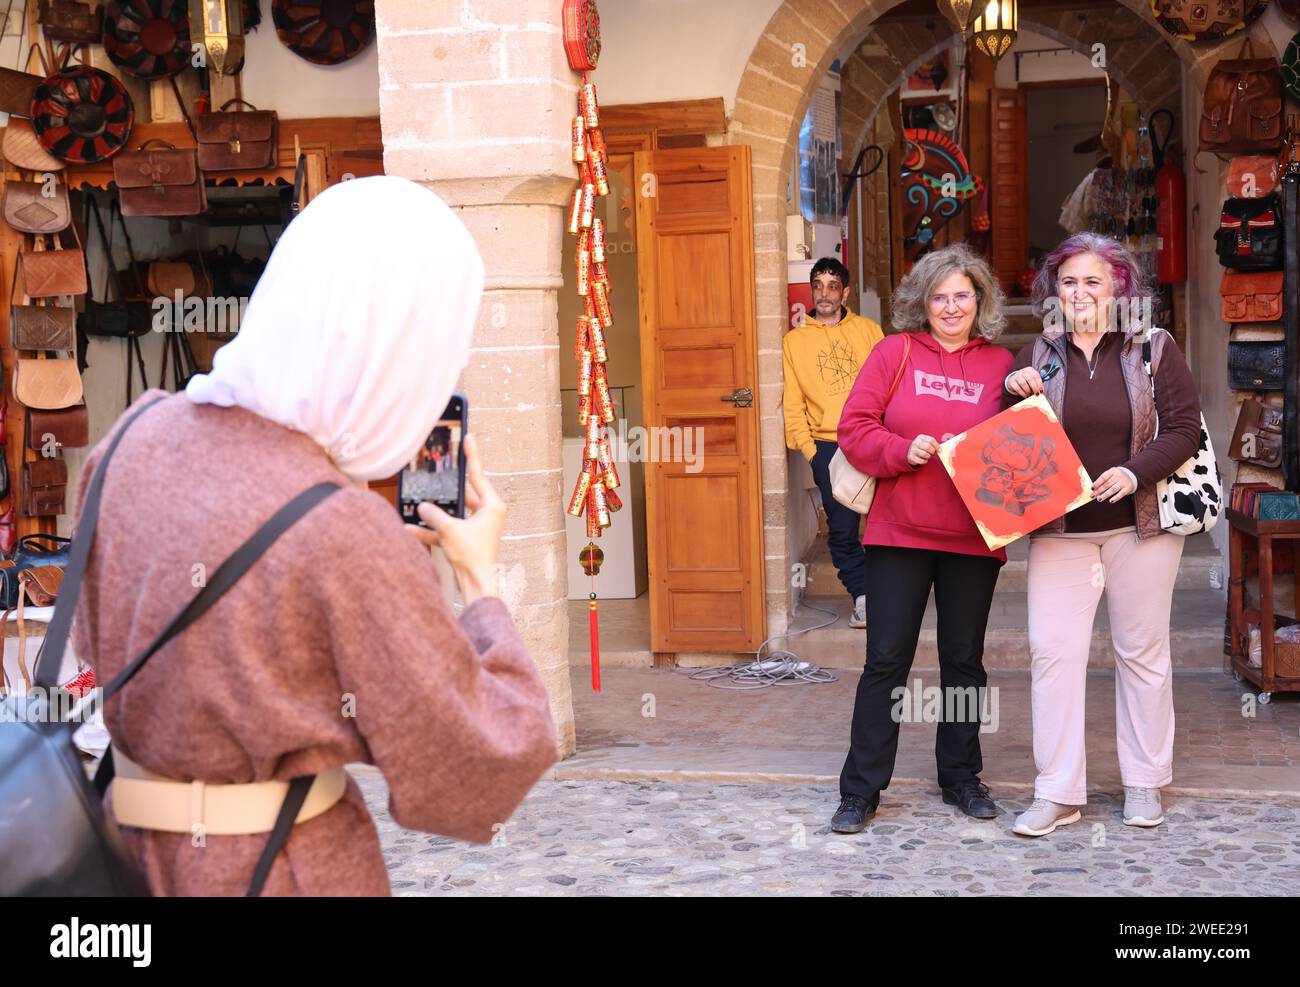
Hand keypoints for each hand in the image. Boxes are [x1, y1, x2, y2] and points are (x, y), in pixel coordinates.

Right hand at [405, 433, 504, 602]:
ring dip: (434, 513)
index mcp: (491, 506)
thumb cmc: (473, 557)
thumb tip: (422, 507)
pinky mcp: (466, 540)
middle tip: (437, 471)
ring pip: (451, 513)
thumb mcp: (449, 530)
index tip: (468, 437)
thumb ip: (434, 514)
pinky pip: (446, 529)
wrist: (476, 585)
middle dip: (445, 490)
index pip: (478, 475)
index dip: (471, 455)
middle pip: (463, 494)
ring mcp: (476, 527)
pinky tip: (410, 529)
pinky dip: (431, 530)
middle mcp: (486, 514)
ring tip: (416, 505)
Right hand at [907, 433, 938, 466]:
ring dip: (928, 456)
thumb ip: (933, 444)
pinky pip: (921, 461)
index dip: (937, 446)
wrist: (909, 451)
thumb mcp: (926, 441)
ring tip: (928, 456)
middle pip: (928, 447)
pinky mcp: (911, 457)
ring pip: (925, 454)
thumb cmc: (921, 447)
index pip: (931, 440)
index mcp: (921, 437)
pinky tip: (924, 459)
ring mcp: (913, 450)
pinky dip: (925, 461)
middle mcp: (916, 442)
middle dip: (932, 451)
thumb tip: (940, 450)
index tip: (939, 450)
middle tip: (932, 453)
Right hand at [1005, 367, 1044, 397]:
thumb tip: (1041, 390)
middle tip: (1036, 394)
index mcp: (1030, 370)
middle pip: (1030, 379)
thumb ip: (1037, 382)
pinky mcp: (1012, 382)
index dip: (1040, 384)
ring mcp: (1016, 376)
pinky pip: (1017, 388)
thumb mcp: (1032, 379)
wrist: (1013, 379)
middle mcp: (1023, 371)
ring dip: (1028, 390)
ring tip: (1030, 395)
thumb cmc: (1026, 380)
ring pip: (1023, 383)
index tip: (1041, 391)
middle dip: (1034, 388)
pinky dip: (1022, 393)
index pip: (1036, 376)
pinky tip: (1025, 395)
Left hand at [1092, 467, 1137, 503]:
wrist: (1132, 476)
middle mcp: (1119, 475)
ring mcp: (1124, 482)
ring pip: (1113, 489)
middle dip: (1099, 491)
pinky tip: (1111, 501)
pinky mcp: (1128, 488)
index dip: (1097, 483)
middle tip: (1092, 496)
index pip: (1103, 477)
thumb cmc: (1117, 477)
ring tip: (1099, 499)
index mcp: (1113, 471)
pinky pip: (1121, 494)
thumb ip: (1103, 480)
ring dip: (1105, 495)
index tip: (1092, 488)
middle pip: (1107, 484)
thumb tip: (1093, 489)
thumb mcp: (1111, 475)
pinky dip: (1115, 498)